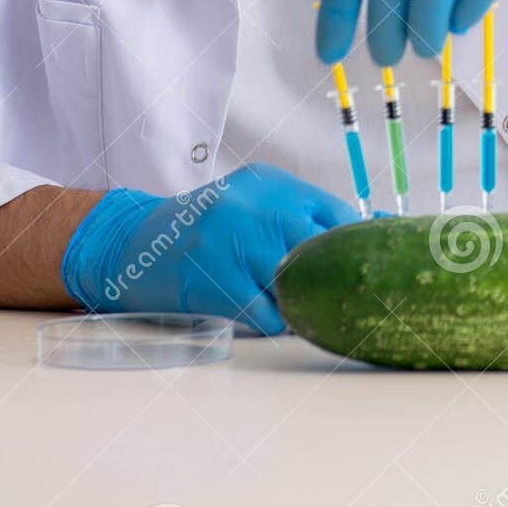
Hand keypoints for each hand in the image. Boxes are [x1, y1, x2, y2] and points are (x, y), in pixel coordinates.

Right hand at [60, 163, 358, 334]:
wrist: (133, 241)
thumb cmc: (205, 228)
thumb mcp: (251, 202)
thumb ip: (299, 215)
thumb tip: (368, 238)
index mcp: (272, 183)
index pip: (340, 215)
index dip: (361, 249)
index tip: (373, 271)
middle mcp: (257, 205)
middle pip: (325, 250)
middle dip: (338, 281)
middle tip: (347, 302)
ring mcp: (235, 240)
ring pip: (300, 284)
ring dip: (306, 305)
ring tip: (305, 311)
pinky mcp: (217, 278)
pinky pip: (269, 313)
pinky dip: (275, 323)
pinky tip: (267, 318)